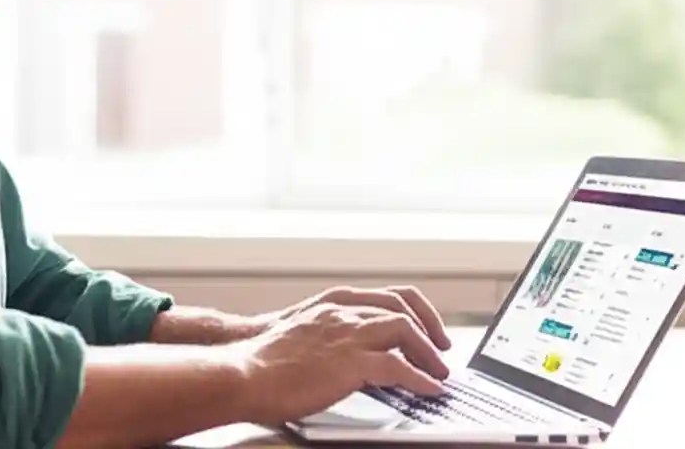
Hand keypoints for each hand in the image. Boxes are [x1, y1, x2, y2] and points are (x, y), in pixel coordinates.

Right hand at [231, 303, 449, 424]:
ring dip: (428, 354)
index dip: (417, 312)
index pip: (390, 295)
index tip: (429, 329)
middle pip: (403, 310)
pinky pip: (398, 367)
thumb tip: (352, 353)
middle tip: (441, 353)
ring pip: (405, 332)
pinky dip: (420, 378)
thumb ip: (330, 334)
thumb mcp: (303, 333)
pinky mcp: (349, 362)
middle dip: (429, 331)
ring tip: (439, 373)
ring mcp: (347, 334)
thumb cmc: (263, 359)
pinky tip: (428, 389)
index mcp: (334, 302)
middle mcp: (344, 311)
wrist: (243, 372)